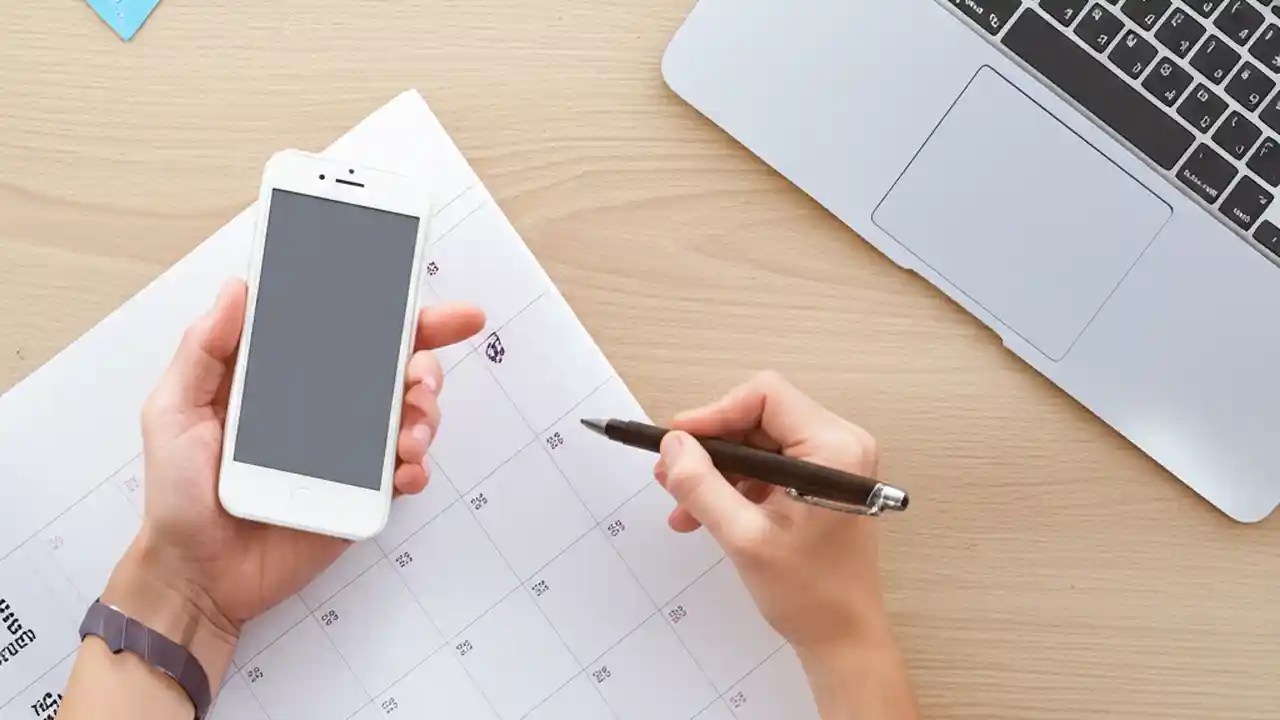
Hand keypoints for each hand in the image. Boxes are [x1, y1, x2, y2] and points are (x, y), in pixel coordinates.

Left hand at [103, 278, 483, 679]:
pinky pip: (406, 471)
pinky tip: (406, 469)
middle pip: (394, 368)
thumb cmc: (178, 496)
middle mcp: (326, 409)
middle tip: (422, 376)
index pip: (344, 332)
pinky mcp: (362, 494)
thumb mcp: (174, 411)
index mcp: (285, 379)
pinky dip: (417, 466)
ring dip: (425, 414)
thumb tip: (237, 290)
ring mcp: (349, 453)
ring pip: (410, 415)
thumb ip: (203, 349)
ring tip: (411, 433)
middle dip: (425, 361)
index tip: (419, 300)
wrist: (196, 575)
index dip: (387, 311)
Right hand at [656, 372, 917, 718]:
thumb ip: (702, 486)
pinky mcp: (821, 481)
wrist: (843, 637)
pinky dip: (734, 484)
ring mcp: (833, 463)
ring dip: (717, 469)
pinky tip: (703, 513)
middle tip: (670, 473)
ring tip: (681, 503)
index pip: (764, 396)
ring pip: (758, 441)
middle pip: (759, 416)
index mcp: (835, 449)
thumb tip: (672, 445)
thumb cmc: (809, 593)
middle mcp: (841, 445)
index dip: (714, 413)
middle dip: (711, 446)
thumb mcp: (743, 537)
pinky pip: (768, 465)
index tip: (677, 442)